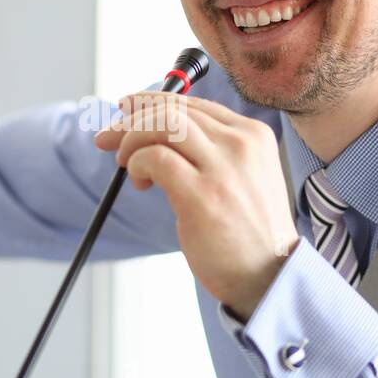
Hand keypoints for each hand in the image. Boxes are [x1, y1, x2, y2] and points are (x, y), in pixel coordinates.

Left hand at [93, 92, 298, 319]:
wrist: (270, 275)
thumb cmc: (249, 231)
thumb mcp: (244, 175)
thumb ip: (213, 150)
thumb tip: (156, 127)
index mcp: (253, 134)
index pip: (193, 103)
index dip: (153, 101)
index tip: (126, 109)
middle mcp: (240, 144)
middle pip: (174, 109)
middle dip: (131, 118)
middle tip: (107, 137)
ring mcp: (222, 168)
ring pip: (162, 124)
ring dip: (131, 138)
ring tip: (126, 163)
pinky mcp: (202, 195)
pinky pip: (155, 158)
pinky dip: (137, 163)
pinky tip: (140, 182)